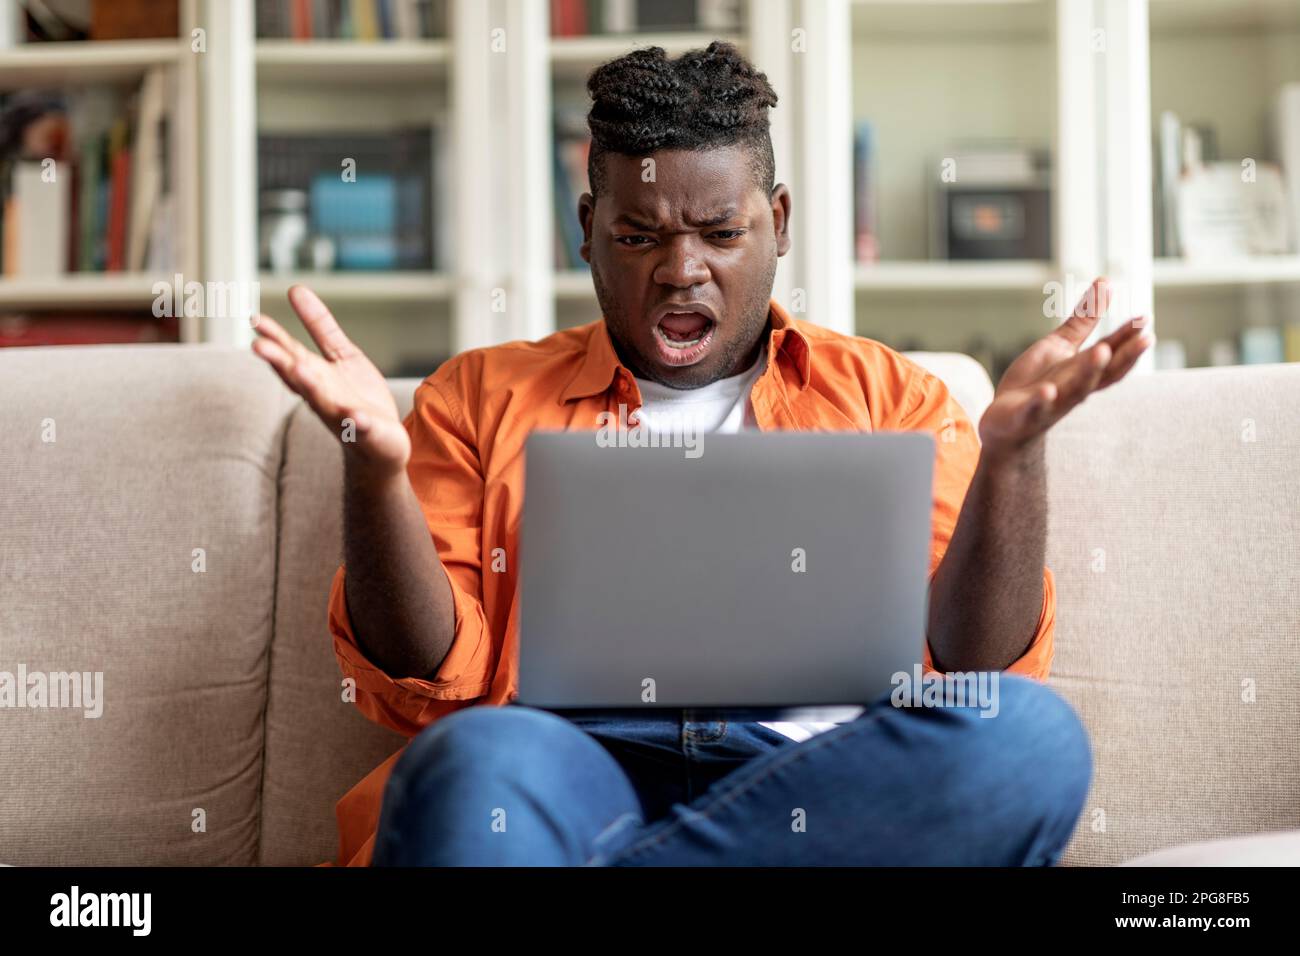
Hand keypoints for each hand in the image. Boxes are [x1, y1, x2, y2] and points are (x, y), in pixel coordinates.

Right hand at [250, 286, 410, 479]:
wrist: (381, 444)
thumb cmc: (356, 397)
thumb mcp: (341, 355)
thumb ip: (320, 326)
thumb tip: (295, 289)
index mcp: (315, 377)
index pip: (290, 355)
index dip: (274, 339)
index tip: (255, 321)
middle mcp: (322, 397)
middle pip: (298, 379)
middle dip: (280, 363)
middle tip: (259, 346)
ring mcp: (343, 417)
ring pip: (324, 403)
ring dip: (311, 388)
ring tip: (300, 369)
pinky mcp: (368, 433)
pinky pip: (362, 429)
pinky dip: (358, 424)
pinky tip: (357, 418)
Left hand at [978, 277, 1151, 461]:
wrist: (1006, 421)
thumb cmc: (1038, 381)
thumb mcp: (1061, 345)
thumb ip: (1084, 319)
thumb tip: (1106, 282)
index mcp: (1083, 371)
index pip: (1111, 354)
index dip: (1128, 339)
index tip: (1145, 321)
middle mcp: (1074, 388)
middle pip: (1103, 374)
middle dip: (1124, 356)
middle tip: (1145, 338)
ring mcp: (1052, 404)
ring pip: (1076, 390)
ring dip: (1089, 372)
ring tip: (1100, 351)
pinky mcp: (1026, 415)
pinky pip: (1036, 410)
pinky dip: (1043, 402)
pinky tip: (1047, 391)